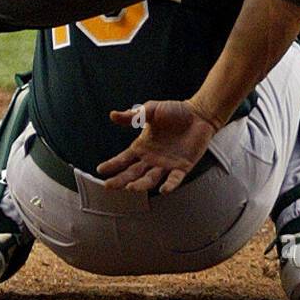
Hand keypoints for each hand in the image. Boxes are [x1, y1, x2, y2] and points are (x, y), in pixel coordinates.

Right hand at [97, 99, 215, 193]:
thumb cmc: (175, 111)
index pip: (124, 159)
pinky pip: (175, 179)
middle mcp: (151, 159)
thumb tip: (112, 115)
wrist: (199, 113)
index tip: (100, 170)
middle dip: (120, 180)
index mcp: (142, 147)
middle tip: (109, 185)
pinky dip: (170, 185)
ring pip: (150, 179)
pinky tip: (164, 189)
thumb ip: (133, 115)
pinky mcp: (182, 167)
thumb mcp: (151, 110)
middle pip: (133, 173)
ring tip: (131, 187)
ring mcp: (166, 165)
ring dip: (141, 184)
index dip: (112, 165)